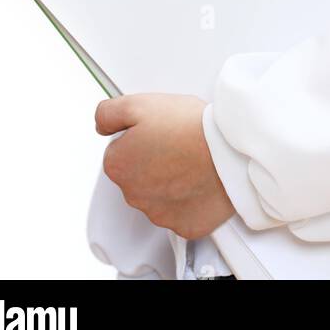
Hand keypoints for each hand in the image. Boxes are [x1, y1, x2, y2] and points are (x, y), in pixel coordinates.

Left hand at [95, 93, 236, 240]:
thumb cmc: (190, 128)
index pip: (120, 150)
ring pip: (159, 194)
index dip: (140, 137)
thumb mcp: (140, 104)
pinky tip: (201, 180)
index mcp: (119, 165)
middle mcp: (134, 195)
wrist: (228, 151)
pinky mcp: (184, 225)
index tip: (159, 131)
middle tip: (178, 142)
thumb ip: (108, 113)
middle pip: (138, 174)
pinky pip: (182, 212)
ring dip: (171, 180)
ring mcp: (159, 213)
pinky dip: (190, 199)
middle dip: (154, 160)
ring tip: (193, 159)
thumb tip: (101, 124)